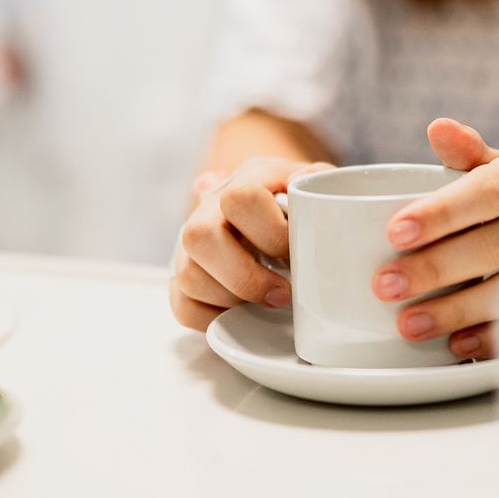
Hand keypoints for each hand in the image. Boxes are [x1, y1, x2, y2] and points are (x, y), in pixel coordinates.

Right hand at [170, 158, 333, 330]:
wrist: (264, 204)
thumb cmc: (294, 200)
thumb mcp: (311, 181)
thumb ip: (315, 179)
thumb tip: (301, 182)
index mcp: (246, 180)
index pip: (242, 198)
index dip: (272, 233)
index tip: (296, 254)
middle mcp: (209, 209)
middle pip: (200, 236)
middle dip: (245, 276)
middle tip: (281, 293)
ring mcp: (191, 245)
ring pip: (189, 277)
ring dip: (233, 300)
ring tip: (266, 301)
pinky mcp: (183, 279)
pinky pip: (184, 307)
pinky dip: (215, 318)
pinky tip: (243, 312)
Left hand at [372, 118, 498, 358]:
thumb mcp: (495, 171)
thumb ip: (464, 152)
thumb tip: (438, 127)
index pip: (482, 193)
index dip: (440, 213)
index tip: (393, 232)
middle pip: (494, 247)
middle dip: (435, 269)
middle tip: (384, 287)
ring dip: (460, 310)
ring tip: (409, 324)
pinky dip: (497, 338)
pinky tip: (457, 346)